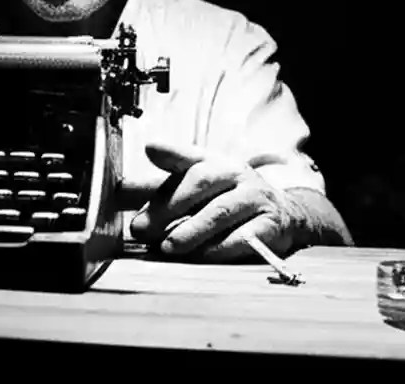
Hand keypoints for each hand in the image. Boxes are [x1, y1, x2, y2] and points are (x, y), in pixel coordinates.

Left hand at [128, 140, 305, 262]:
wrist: (285, 215)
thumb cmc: (228, 199)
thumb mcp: (195, 189)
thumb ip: (158, 188)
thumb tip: (119, 189)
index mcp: (214, 162)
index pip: (189, 155)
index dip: (170, 151)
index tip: (150, 148)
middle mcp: (236, 174)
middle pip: (200, 182)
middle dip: (168, 205)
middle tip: (141, 227)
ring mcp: (255, 198)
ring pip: (220, 211)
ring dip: (192, 230)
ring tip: (168, 247)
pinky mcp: (271, 225)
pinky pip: (245, 236)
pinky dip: (221, 247)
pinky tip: (202, 256)